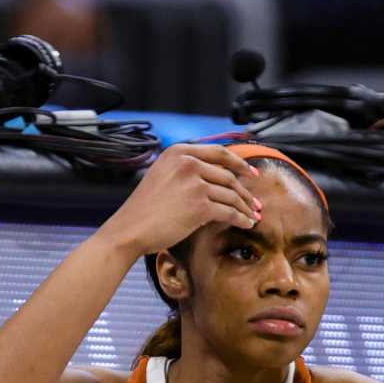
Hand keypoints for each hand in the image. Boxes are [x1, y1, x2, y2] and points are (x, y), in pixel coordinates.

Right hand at [96, 143, 264, 257]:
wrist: (128, 230)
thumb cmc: (142, 210)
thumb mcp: (160, 176)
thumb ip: (183, 170)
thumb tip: (213, 177)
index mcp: (179, 152)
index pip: (219, 153)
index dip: (239, 163)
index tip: (251, 173)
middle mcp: (189, 163)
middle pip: (228, 175)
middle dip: (246, 191)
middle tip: (256, 202)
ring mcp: (195, 183)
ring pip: (231, 194)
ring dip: (245, 207)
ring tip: (253, 216)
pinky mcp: (200, 205)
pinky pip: (228, 211)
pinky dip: (240, 218)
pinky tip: (246, 223)